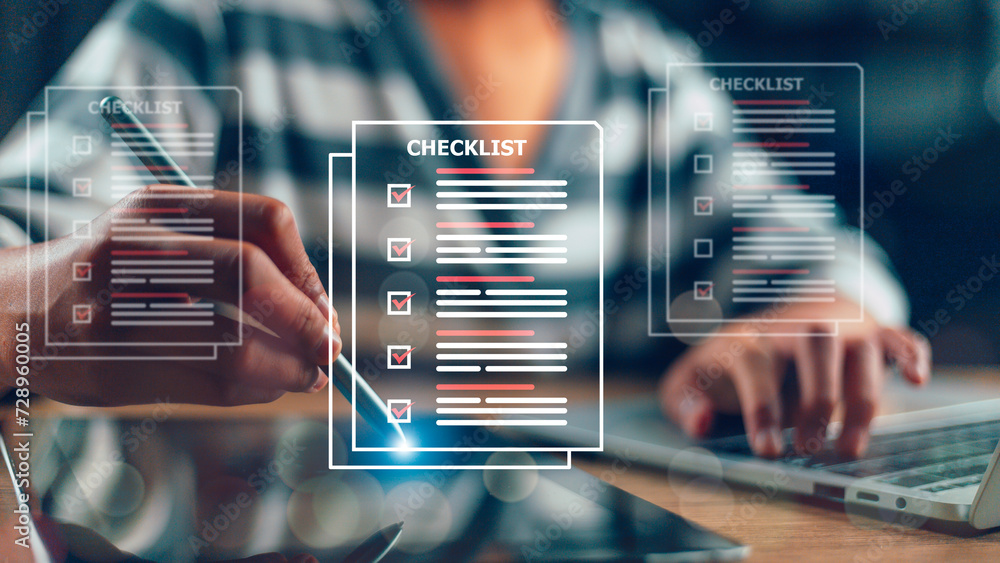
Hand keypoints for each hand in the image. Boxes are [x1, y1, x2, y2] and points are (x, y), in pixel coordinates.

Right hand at [1, 186, 339, 406]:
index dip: (307, 270)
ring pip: (234, 339)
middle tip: (331, 348)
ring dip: (288, 366)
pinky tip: (267, 388)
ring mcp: (121, 306)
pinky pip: (210, 384)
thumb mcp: (162, 234)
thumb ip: (232, 253)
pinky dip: (255, 390)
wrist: (15, 310)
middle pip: (250, 273)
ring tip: (307, 374)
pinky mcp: (115, 364)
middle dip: (306, 320)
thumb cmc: (112, 274)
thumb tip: (318, 308)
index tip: (325, 307)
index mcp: (162, 204)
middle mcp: (139, 245)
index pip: (264, 220)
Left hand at [658, 297, 930, 457]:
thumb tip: (699, 421)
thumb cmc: (734, 363)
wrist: (777, 320)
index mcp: (750, 338)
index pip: (756, 363)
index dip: (761, 408)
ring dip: (860, 398)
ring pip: (859, 348)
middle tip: (812, 449)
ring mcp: (839, 329)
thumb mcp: (695, 380)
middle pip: (815, 346)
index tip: (769, 450)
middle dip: (817, 399)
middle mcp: (797, 328)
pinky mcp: (872, 335)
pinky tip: (916, 378)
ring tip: (850, 447)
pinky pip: (897, 336)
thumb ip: (684, 402)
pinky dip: (910, 354)